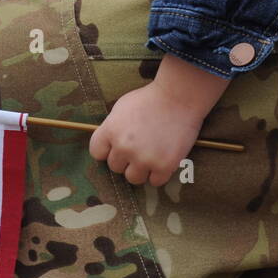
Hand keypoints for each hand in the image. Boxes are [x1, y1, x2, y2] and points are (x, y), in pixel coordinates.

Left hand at [89, 81, 207, 186]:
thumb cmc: (151, 98)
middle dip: (126, 159)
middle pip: (115, 167)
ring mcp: (144, 158)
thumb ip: (112, 128)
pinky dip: (159, 174)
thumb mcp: (122, 107)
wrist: (180, 96)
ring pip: (133, 178)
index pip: (97, 153)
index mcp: (111, 130)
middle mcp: (124, 147)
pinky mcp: (164, 166)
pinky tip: (164, 160)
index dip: (108, 150)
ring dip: (141, 170)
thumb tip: (109, 145)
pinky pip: (155, 182)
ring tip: (152, 155)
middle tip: (141, 146)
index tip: (119, 146)